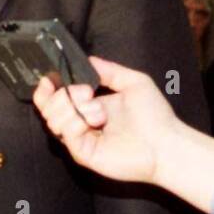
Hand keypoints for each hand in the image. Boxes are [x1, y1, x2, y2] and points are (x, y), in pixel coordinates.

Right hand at [33, 57, 178, 184]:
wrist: (166, 144)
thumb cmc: (155, 117)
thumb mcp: (134, 82)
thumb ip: (110, 70)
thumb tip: (88, 60)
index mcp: (88, 106)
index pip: (54, 97)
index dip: (46, 88)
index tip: (49, 79)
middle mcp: (80, 122)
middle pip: (48, 106)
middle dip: (64, 94)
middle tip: (87, 93)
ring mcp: (80, 139)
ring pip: (52, 119)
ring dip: (73, 108)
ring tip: (98, 112)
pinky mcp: (83, 153)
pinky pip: (66, 134)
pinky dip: (76, 122)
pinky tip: (94, 122)